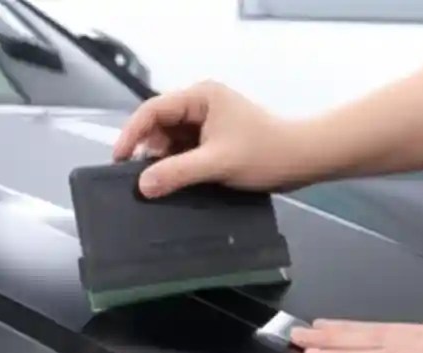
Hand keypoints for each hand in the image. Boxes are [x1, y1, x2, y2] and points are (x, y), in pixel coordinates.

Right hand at [112, 81, 310, 197]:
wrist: (303, 159)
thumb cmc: (266, 153)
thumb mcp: (218, 163)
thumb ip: (178, 172)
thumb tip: (143, 185)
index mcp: (200, 97)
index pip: (152, 110)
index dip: (131, 134)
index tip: (119, 161)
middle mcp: (201, 104)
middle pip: (159, 126)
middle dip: (150, 152)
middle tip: (143, 182)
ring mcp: (208, 123)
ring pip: (171, 141)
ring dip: (165, 162)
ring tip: (162, 186)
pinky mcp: (215, 140)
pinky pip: (186, 151)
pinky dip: (179, 167)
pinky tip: (177, 184)